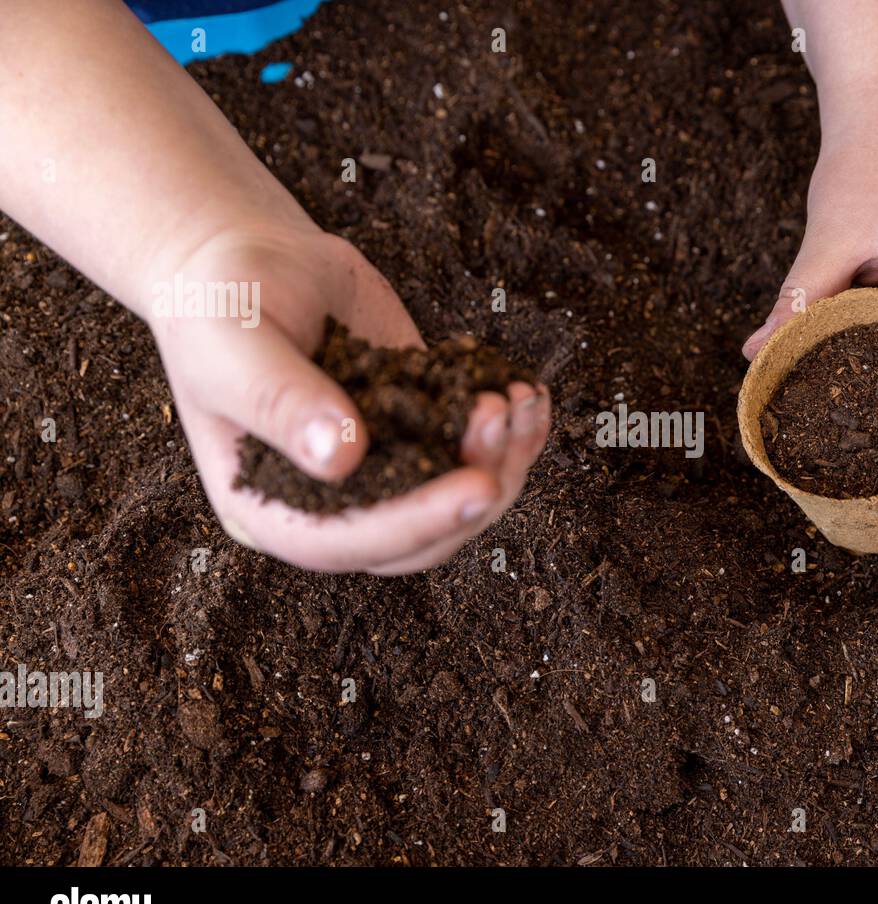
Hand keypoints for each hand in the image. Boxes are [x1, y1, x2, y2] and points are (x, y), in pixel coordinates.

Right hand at [148, 224, 548, 573]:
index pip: (352, 542)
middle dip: (476, 488)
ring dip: (504, 459)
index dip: (418, 525)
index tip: (476, 486)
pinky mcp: (421, 430)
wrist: (253, 258)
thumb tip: (339, 458)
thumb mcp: (233, 344)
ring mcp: (383, 468)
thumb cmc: (220, 303)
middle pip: (421, 538)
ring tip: (518, 398)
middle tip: (498, 416)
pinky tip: (529, 392)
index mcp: (272, 505)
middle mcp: (334, 502)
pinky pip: (474, 453)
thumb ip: (279, 399)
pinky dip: (513, 432)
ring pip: (458, 499)